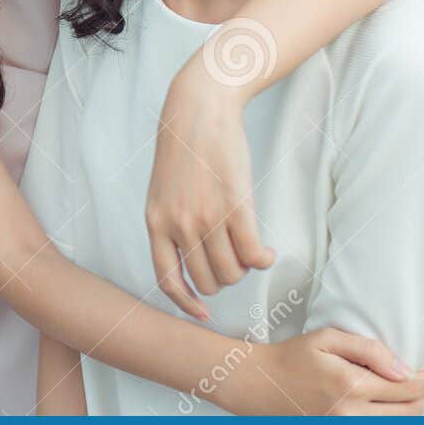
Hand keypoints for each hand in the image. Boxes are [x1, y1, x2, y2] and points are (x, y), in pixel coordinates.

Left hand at [147, 61, 275, 318]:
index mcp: (156, 223)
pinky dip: (264, 259)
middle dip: (224, 277)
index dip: (186, 303)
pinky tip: (268, 250)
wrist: (197, 111)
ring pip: (232, 271)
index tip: (203, 313)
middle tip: (234, 258)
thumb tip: (191, 259)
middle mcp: (179, 225)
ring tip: (249, 248)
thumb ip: (170, 224)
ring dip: (245, 267)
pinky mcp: (236, 206)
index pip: (167, 280)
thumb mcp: (162, 191)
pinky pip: (253, 255)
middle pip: (208, 280)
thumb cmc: (183, 150)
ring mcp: (207, 217)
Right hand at [217, 328, 423, 415]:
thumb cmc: (291, 357)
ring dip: (409, 412)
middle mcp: (352, 414)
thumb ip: (369, 350)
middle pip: (408, 412)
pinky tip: (388, 410)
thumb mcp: (327, 339)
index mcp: (351, 384)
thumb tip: (404, 369)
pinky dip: (390, 424)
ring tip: (407, 394)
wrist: (260, 384)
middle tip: (423, 382)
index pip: (406, 388)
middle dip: (422, 396)